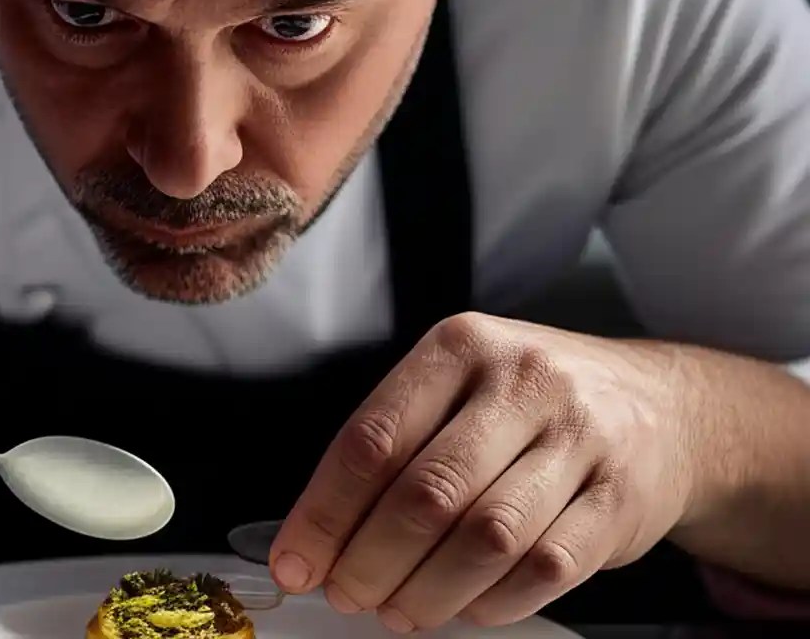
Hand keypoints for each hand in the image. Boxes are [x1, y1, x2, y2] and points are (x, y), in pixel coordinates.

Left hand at [268, 313, 695, 631]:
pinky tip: (464, 607)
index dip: (324, 512)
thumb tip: (321, 535)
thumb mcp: (460, 385)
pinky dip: (492, 601)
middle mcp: (523, 383)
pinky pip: (545, 567)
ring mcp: (579, 438)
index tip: (295, 562)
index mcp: (462, 348)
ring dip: (427, 590)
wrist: (664, 407)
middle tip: (346, 593)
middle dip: (370, 560)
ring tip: (397, 610)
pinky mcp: (621, 498)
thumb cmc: (533, 401)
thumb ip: (395, 445)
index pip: (372, 438)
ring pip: (486, 536)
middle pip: (426, 492)